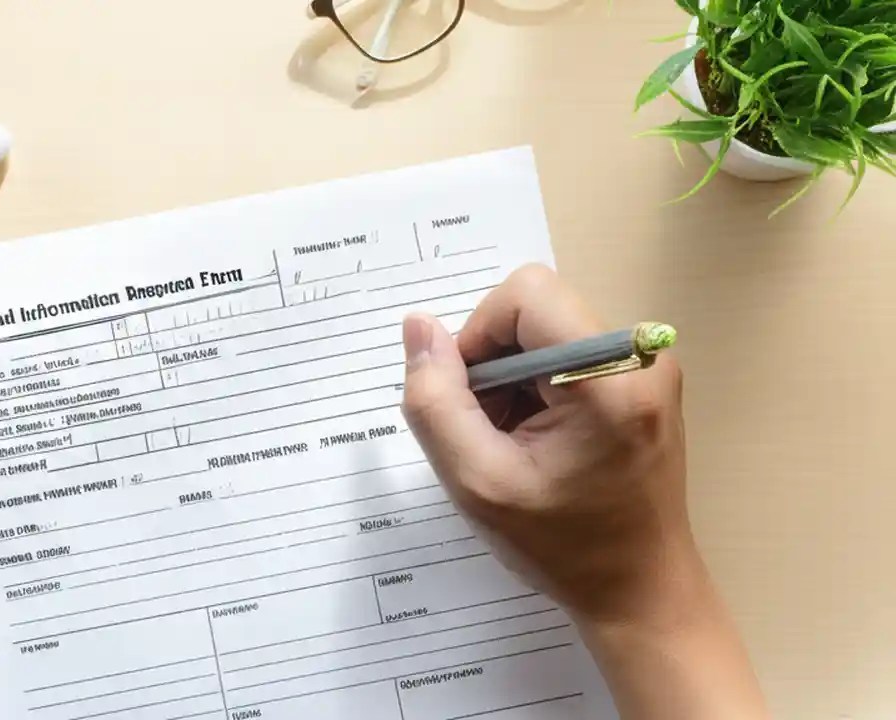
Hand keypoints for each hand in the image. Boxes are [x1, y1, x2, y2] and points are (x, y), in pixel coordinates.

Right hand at [400, 264, 690, 624]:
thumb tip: (418, 326)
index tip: (468, 400)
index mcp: (608, 376)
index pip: (525, 294)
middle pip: (536, 311)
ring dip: (512, 379)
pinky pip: (569, 354)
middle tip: (487, 432)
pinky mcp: (643, 383)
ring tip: (513, 443)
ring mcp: (646, 368)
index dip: (478, 335)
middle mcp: (638, 357)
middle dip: (493, 363)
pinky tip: (537, 441)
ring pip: (548, 332)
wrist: (640, 591)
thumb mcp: (476, 482)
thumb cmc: (561, 548)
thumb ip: (436, 401)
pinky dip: (537, 388)